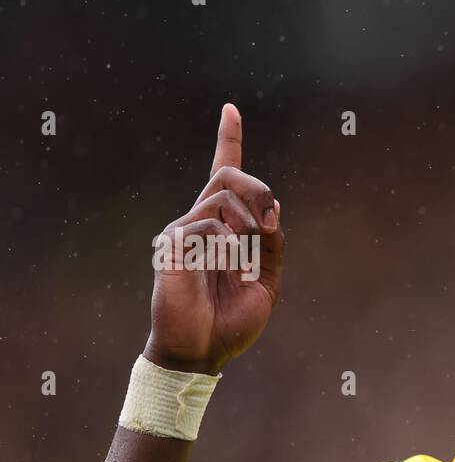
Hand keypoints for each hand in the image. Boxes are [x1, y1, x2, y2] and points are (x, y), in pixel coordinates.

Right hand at [144, 104, 284, 373]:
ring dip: (248, 224)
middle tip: (271, 225)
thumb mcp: (267, 283)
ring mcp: (184, 231)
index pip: (224, 175)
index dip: (229, 139)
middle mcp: (201, 222)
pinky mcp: (172, 246)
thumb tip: (275, 206)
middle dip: (257, 188)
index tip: (231, 108)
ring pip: (222, 197)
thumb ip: (273, 247)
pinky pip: (208, 225)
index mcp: (224, 228)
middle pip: (227, 174)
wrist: (203, 353)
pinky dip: (228, 244)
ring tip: (246, 261)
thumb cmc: (231, 322)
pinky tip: (228, 267)